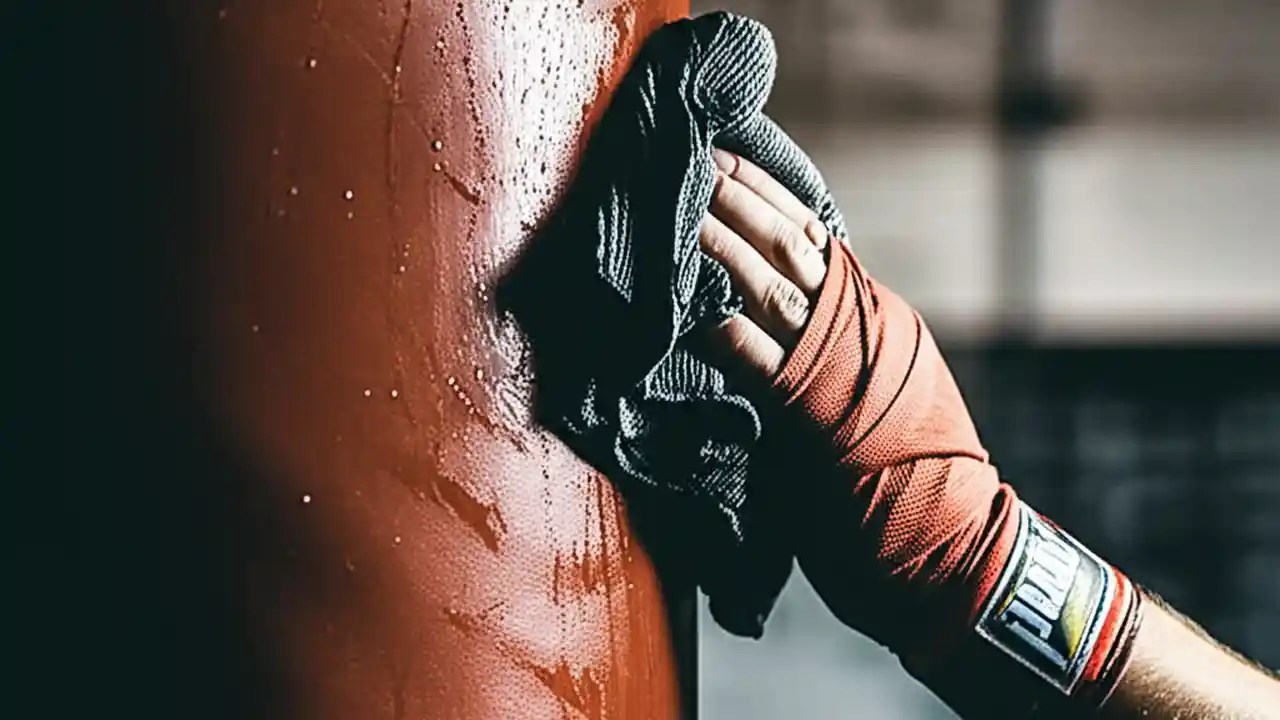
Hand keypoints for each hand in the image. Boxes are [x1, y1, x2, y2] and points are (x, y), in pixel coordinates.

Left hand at [699, 145, 1019, 663]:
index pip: (816, 237)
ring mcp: (839, 366)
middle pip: (790, 246)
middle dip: (739, 200)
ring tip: (683, 205)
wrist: (952, 540)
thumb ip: (844, 345)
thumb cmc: (913, 474)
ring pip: (771, 287)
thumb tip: (787, 318)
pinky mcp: (811, 414)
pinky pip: (757, 359)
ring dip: (723, 245)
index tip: (730, 160)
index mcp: (876, 314)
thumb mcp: (886, 386)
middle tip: (693, 159)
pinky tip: (688, 300)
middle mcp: (861, 326)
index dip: (768, 194)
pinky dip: (722, 328)